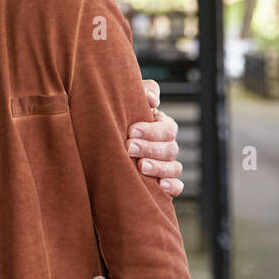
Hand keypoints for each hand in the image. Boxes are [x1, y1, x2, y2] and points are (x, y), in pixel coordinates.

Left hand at [128, 79, 182, 197]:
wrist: (102, 135)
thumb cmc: (117, 113)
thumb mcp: (128, 96)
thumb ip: (143, 91)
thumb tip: (153, 100)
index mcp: (161, 125)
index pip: (167, 128)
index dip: (151, 131)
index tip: (130, 131)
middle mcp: (166, 145)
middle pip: (170, 148)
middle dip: (150, 148)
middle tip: (129, 148)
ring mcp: (166, 164)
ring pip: (174, 167)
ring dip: (159, 168)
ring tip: (141, 167)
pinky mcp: (163, 182)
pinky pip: (176, 186)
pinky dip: (172, 186)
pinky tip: (160, 186)